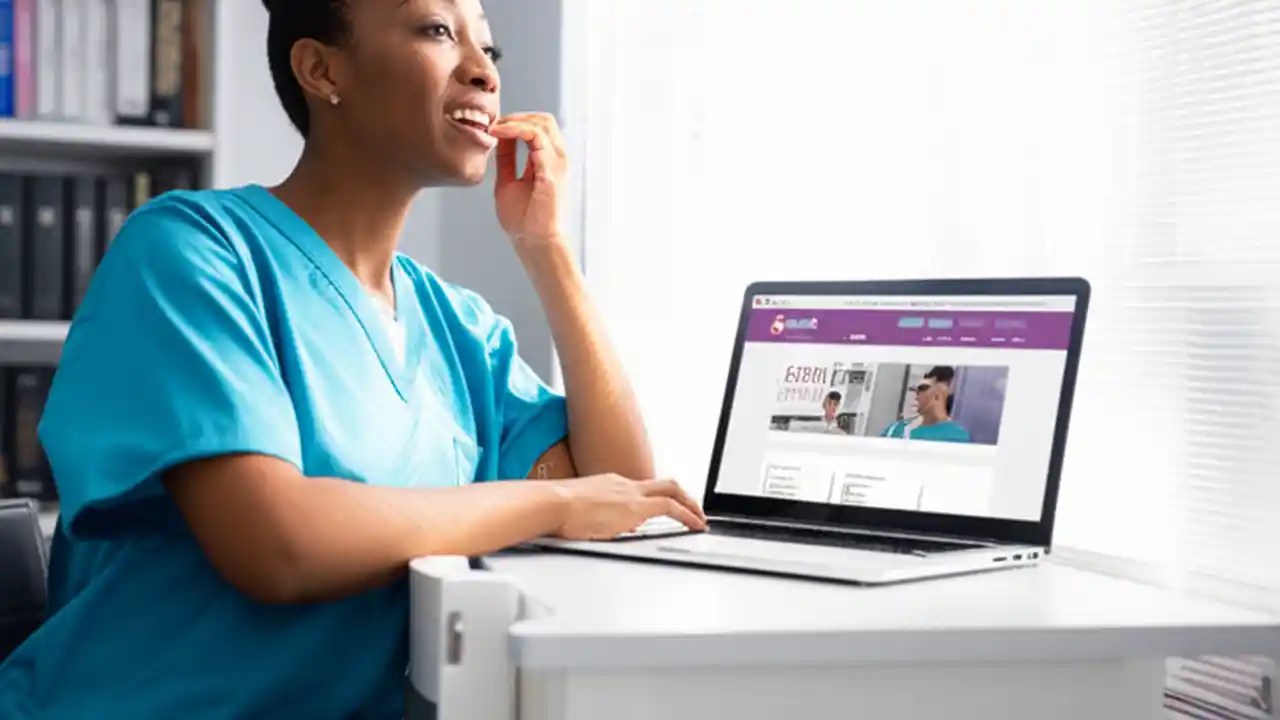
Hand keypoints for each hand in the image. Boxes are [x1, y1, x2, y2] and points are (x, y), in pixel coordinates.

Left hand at [490, 112, 567, 245]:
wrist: (532, 241)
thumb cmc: (523, 219)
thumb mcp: (507, 181)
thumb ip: (506, 160)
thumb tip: (499, 138)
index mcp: (548, 162)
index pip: (538, 128)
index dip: (515, 122)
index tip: (493, 127)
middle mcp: (557, 159)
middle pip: (544, 120)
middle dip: (518, 116)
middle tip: (495, 124)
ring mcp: (557, 163)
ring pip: (543, 123)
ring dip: (516, 120)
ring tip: (495, 127)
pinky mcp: (551, 170)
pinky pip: (536, 137)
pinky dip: (517, 130)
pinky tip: (500, 133)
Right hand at [550, 475, 708, 540]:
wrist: (552, 503)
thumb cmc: (556, 510)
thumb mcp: (580, 512)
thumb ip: (598, 518)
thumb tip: (610, 528)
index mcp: (611, 484)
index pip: (642, 488)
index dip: (658, 498)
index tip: (666, 508)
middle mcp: (624, 484)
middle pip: (665, 483)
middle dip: (684, 496)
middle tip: (695, 510)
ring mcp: (631, 493)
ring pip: (672, 490)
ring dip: (690, 505)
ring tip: (700, 519)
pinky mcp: (635, 507)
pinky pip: (671, 507)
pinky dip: (687, 515)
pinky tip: (695, 526)